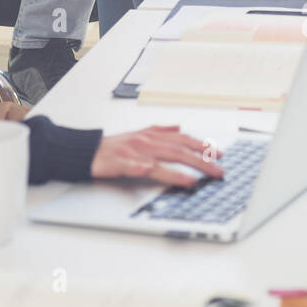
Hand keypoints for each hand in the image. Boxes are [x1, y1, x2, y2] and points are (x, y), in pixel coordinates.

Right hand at [90, 126, 223, 184]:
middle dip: (201, 160)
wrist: (87, 151)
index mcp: (151, 135)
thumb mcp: (139, 134)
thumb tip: (178, 126)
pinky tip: (156, 173)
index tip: (220, 153)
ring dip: (181, 170)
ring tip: (196, 179)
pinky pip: (137, 168)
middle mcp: (145, 141)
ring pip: (162, 159)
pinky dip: (148, 170)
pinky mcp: (121, 163)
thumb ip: (160, 130)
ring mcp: (134, 152)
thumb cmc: (114, 146)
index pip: (182, 139)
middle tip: (218, 171)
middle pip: (178, 150)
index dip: (202, 145)